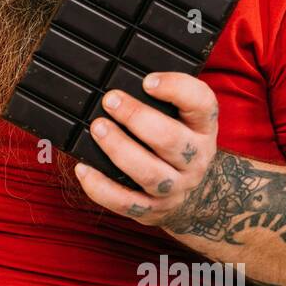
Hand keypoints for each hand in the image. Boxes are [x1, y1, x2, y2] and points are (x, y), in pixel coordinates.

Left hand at [73, 71, 218, 225]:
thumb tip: (118, 75)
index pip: (202, 104)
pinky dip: (101, 187)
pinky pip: (126, 203)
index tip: (147, 81)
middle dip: (137, 118)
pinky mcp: (154, 210)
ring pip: (149, 173)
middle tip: (110, 100)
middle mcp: (195, 158)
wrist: (200, 197)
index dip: (177, 89)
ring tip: (97, 128)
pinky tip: (82, 168)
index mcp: (203, 128)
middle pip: (171, 140)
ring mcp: (176, 188)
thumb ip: (164, 100)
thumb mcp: (185, 118)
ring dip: (119, 149)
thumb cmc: (179, 143)